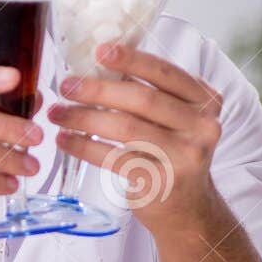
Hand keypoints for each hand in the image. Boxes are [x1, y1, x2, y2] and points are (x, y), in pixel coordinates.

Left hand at [46, 42, 224, 229]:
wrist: (189, 210)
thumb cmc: (171, 154)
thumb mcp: (175, 119)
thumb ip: (150, 93)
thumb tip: (96, 65)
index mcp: (205, 102)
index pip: (166, 73)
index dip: (131, 60)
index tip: (99, 51)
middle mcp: (202, 127)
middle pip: (142, 99)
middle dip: (97, 89)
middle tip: (66, 85)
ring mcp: (184, 156)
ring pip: (125, 128)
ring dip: (83, 117)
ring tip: (56, 113)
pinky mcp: (161, 181)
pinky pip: (114, 157)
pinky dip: (84, 146)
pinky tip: (65, 140)